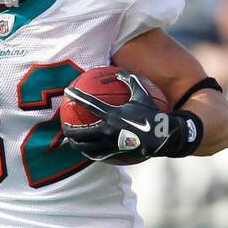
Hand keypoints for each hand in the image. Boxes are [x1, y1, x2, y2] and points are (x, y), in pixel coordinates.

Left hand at [61, 72, 200, 161]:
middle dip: (68, 129)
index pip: (88, 103)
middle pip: (80, 132)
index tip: (68, 92)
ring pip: (85, 146)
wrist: (164, 137)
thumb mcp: (142, 94)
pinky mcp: (114, 154)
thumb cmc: (153, 114)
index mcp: (112, 114)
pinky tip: (86, 150)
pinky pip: (96, 155)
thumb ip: (129, 81)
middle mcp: (108, 130)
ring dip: (75, 143)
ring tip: (71, 140)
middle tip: (64, 125)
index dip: (76, 96)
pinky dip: (88, 152)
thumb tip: (118, 73)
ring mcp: (110, 145)